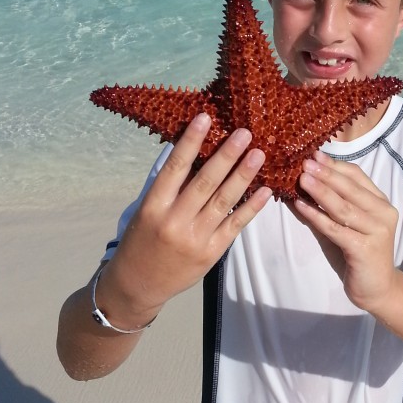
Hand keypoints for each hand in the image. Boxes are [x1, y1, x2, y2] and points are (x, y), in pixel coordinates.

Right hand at [98, 114, 270, 326]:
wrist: (138, 284)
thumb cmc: (141, 240)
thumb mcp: (146, 210)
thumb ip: (168, 186)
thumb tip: (190, 150)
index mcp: (154, 206)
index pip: (175, 167)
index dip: (191, 141)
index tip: (205, 118)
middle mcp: (175, 221)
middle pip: (204, 182)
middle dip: (226, 155)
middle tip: (245, 132)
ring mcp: (195, 238)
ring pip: (224, 201)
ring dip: (243, 176)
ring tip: (259, 154)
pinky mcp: (212, 252)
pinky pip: (235, 225)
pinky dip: (251, 207)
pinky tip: (264, 190)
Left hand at [294, 152, 397, 311]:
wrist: (376, 288)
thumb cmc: (359, 252)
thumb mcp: (349, 223)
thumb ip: (334, 203)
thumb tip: (305, 180)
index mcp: (381, 203)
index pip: (358, 176)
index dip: (335, 165)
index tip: (314, 155)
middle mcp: (383, 213)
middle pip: (350, 188)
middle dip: (326, 174)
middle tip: (304, 162)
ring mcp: (377, 231)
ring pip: (343, 207)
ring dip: (320, 191)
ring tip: (301, 179)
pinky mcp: (365, 248)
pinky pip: (336, 229)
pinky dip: (317, 216)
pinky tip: (301, 207)